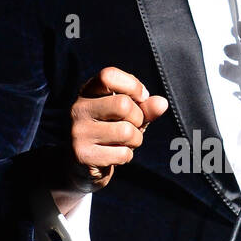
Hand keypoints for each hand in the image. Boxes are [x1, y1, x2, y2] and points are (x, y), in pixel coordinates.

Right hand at [52, 66, 167, 213]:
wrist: (82, 165)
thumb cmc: (110, 132)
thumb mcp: (129, 115)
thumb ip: (145, 107)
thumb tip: (162, 103)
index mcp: (88, 92)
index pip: (108, 75)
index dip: (132, 86)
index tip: (141, 98)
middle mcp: (79, 108)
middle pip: (123, 105)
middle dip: (138, 119)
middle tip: (132, 126)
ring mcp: (78, 132)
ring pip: (126, 132)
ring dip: (135, 140)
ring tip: (124, 142)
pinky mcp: (83, 154)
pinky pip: (122, 153)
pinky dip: (126, 156)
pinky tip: (113, 155)